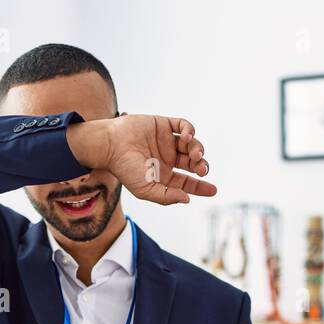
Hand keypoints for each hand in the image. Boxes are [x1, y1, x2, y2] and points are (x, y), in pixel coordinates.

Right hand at [66, 114, 215, 204]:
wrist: (110, 145)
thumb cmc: (124, 169)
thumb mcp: (145, 190)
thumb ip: (166, 196)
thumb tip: (187, 199)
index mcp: (164, 176)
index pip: (187, 182)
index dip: (201, 186)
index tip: (213, 190)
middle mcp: (167, 159)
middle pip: (193, 163)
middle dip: (201, 167)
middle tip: (201, 170)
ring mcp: (166, 141)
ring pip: (191, 145)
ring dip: (198, 149)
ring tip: (194, 155)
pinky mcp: (163, 125)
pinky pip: (183, 125)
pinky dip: (190, 131)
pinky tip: (186, 138)